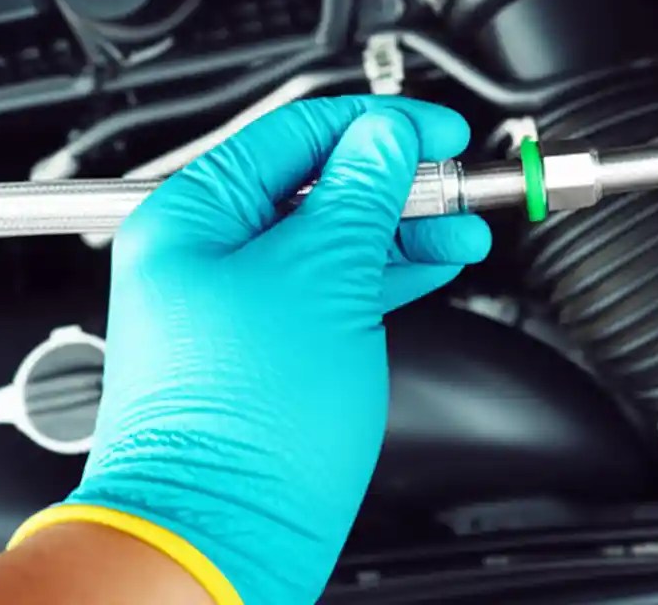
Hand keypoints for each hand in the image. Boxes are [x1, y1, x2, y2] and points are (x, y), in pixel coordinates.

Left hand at [57, 97, 488, 602]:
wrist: (223, 530)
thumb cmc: (241, 421)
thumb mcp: (321, 277)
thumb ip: (360, 195)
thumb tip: (387, 138)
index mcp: (193, 216)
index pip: (297, 135)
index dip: (378, 125)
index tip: (439, 130)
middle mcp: (209, 254)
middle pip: (322, 185)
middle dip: (401, 181)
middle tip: (459, 183)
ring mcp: (243, 303)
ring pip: (337, 238)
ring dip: (406, 227)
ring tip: (464, 229)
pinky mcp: (276, 346)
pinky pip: (338, 285)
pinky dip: (389, 271)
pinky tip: (432, 262)